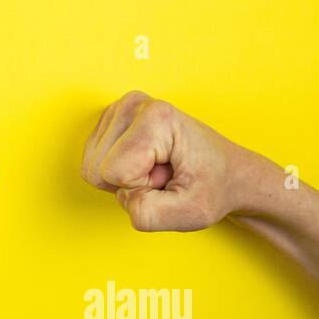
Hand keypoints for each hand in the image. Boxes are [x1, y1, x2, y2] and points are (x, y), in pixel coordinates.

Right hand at [81, 91, 244, 231]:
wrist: (227, 172)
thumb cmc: (213, 187)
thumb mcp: (192, 213)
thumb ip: (150, 214)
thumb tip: (123, 199)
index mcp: (157, 117)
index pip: (114, 172)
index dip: (140, 188)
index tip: (170, 177)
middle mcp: (134, 104)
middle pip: (96, 169)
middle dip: (130, 183)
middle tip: (163, 175)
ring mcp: (120, 108)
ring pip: (91, 167)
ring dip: (124, 178)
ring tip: (158, 169)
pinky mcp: (112, 118)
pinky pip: (93, 161)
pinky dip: (118, 170)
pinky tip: (146, 163)